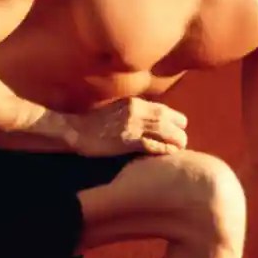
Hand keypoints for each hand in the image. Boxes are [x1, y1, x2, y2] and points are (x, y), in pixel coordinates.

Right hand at [66, 98, 188, 155]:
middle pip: (171, 120)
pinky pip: (154, 145)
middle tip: (181, 142)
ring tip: (179, 149)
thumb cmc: (94, 122)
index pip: (165, 110)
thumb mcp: (118, 109)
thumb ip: (135, 112)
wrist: (76, 130)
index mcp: (136, 103)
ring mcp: (134, 126)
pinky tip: (169, 154)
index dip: (175, 121)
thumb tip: (150, 120)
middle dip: (180, 131)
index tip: (176, 130)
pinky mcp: (129, 141)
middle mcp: (138, 112)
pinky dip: (165, 150)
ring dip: (176, 141)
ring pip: (167, 132)